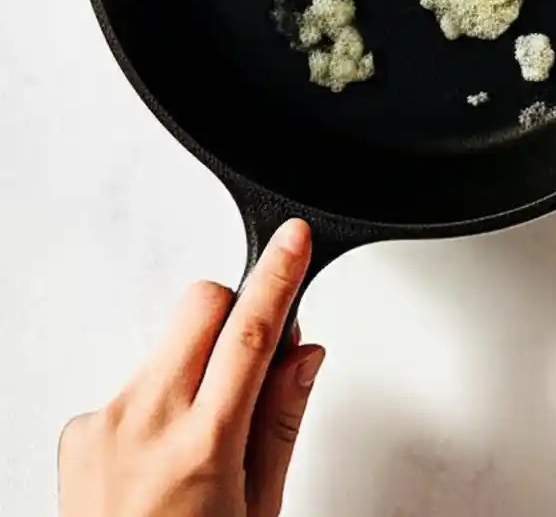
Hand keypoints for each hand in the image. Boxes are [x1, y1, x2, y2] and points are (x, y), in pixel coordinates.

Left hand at [58, 219, 325, 516]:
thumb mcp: (260, 504)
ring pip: (168, 344)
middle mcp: (145, 422)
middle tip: (253, 355)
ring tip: (204, 431)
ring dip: (196, 363)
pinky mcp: (78, 428)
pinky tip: (164, 450)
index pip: (252, 333)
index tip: (294, 239)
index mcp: (203, 444)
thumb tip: (303, 354)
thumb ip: (281, 419)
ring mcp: (103, 422)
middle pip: (199, 308)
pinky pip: (134, 381)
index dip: (279, 275)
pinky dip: (159, 399)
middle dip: (235, 311)